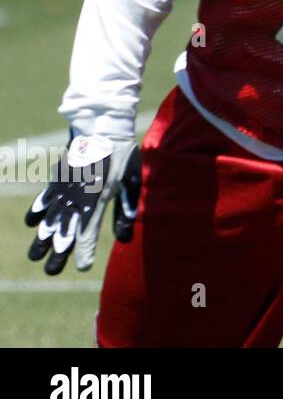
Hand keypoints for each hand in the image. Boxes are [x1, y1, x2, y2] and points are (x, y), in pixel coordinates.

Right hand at [25, 134, 139, 274]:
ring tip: (34, 256)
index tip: (82, 267)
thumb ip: (126, 212)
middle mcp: (76, 198)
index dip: (85, 251)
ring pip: (49, 218)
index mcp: (97, 200)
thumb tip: (125, 239)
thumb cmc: (123, 155)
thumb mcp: (132, 183)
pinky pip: (45, 198)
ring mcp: (64, 188)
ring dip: (42, 238)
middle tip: (50, 271)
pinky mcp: (58, 178)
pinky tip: (33, 224)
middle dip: (57, 253)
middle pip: (63, 231)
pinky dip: (38, 211)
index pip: (88, 233)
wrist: (102, 127)